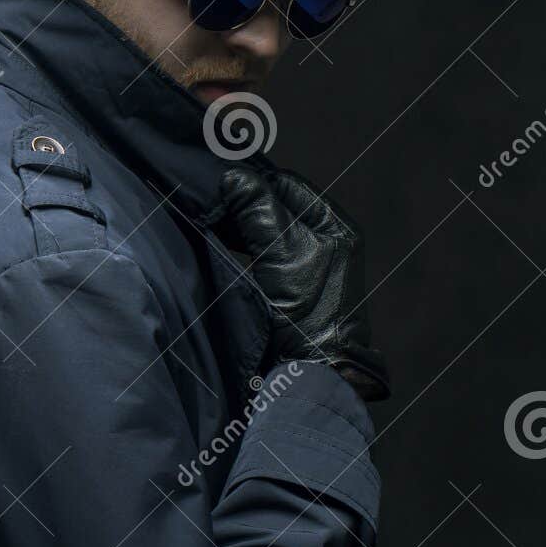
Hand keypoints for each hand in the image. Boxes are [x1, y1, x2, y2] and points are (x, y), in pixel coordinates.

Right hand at [217, 165, 390, 401]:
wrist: (313, 369)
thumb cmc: (307, 312)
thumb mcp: (281, 253)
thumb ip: (258, 210)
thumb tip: (233, 176)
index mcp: (335, 225)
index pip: (288, 185)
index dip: (253, 182)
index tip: (220, 186)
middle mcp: (327, 239)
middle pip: (277, 205)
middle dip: (244, 203)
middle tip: (210, 203)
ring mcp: (310, 263)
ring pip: (268, 228)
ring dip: (240, 224)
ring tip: (211, 222)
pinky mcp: (292, 284)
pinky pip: (265, 251)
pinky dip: (244, 244)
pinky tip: (222, 243)